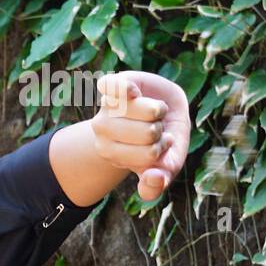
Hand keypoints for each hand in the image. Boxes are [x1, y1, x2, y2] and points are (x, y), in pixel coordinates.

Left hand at [93, 71, 191, 201]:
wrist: (159, 106)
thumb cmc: (160, 138)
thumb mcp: (165, 163)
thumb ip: (159, 181)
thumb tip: (154, 178)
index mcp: (109, 152)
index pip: (148, 156)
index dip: (163, 148)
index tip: (159, 144)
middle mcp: (100, 129)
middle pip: (148, 133)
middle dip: (161, 129)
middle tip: (153, 126)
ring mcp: (105, 106)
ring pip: (146, 110)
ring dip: (159, 110)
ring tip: (150, 112)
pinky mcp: (112, 84)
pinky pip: (116, 86)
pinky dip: (127, 88)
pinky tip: (133, 92)